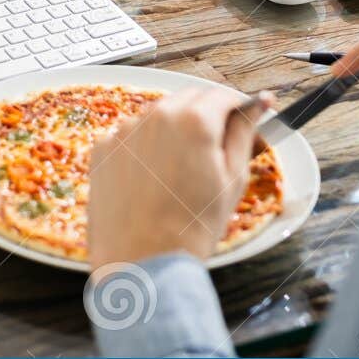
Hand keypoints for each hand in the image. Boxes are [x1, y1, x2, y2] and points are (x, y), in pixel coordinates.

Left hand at [87, 88, 273, 269]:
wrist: (141, 263)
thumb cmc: (191, 227)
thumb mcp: (232, 180)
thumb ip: (243, 133)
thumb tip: (256, 106)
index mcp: (194, 120)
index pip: (222, 95)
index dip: (239, 106)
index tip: (247, 117)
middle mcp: (156, 115)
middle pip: (190, 98)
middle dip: (207, 114)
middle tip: (217, 146)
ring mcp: (124, 130)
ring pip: (159, 115)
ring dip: (175, 129)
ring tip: (182, 170)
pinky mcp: (102, 148)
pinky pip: (131, 136)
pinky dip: (145, 146)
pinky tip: (154, 178)